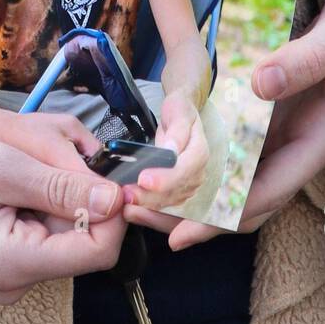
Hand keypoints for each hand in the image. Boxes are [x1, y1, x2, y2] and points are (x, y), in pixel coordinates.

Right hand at [0, 77, 125, 303]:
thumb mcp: (3, 165)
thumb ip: (63, 186)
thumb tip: (115, 200)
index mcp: (14, 264)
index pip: (98, 251)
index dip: (115, 212)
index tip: (113, 173)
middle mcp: (13, 282)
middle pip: (81, 243)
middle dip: (81, 198)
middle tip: (54, 158)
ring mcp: (5, 276)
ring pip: (62, 236)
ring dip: (59, 198)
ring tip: (23, 168)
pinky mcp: (0, 262)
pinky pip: (40, 236)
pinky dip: (40, 205)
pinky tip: (13, 182)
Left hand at [123, 92, 207, 211]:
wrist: (183, 118)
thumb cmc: (180, 113)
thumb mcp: (179, 113)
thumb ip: (177, 132)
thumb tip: (171, 150)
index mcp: (199, 153)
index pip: (184, 170)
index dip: (165, 179)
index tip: (144, 180)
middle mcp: (197, 173)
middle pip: (174, 191)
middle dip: (149, 197)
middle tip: (126, 195)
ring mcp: (189, 185)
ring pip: (168, 203)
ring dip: (146, 207)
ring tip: (125, 203)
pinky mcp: (179, 193)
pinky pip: (164, 206)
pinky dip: (147, 210)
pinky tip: (131, 208)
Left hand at [126, 0, 324, 250]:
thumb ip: (308, 57)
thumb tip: (258, 83)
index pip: (269, 189)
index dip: (220, 213)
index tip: (176, 229)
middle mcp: (314, 140)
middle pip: (248, 197)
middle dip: (194, 212)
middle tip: (136, 211)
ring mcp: (302, 128)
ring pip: (243, 178)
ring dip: (194, 189)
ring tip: (139, 195)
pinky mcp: (291, 112)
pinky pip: (244, 148)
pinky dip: (208, 158)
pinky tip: (172, 155)